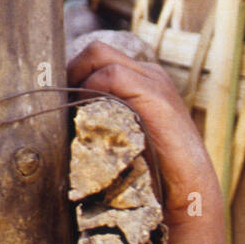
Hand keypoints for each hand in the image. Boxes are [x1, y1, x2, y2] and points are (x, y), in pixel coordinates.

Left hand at [66, 41, 223, 226]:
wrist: (189, 191)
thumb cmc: (152, 174)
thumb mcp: (121, 140)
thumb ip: (100, 122)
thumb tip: (59, 123)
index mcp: (141, 82)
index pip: (97, 59)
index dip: (72, 74)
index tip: (55, 100)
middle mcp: (147, 74)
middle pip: (94, 51)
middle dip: (69, 73)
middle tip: (55, 104)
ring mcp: (153, 81)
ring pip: (99, 57)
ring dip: (76, 81)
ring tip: (67, 112)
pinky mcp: (155, 94)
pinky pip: (113, 75)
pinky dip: (92, 90)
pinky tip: (86, 117)